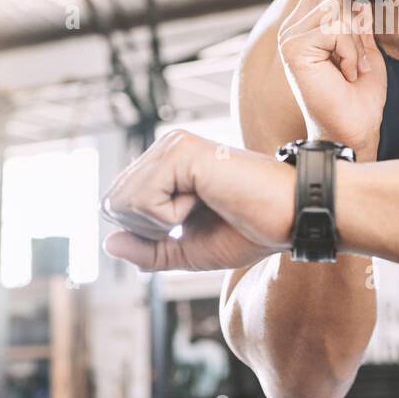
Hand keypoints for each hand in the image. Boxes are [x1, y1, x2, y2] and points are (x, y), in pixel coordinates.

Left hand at [100, 130, 293, 272]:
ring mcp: (172, 145)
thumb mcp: (187, 252)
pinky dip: (170, 217)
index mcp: (165, 165)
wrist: (290, 218)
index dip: (145, 232)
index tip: (190, 224)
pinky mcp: (180, 151)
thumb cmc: (248, 230)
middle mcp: (165, 148)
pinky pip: (143, 200)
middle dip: (149, 229)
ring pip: (122, 202)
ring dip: (161, 223)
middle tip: (196, 218)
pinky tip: (204, 201)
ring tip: (202, 207)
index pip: (117, 206)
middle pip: (112, 204)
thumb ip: (147, 250)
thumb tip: (108, 243)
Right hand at [278, 0, 387, 154]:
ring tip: (351, 70)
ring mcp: (290, 36)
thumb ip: (358, 18)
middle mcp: (294, 27)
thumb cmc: (359, 95)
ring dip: (355, 43)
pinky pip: (334, 28)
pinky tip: (345, 74)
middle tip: (357, 62)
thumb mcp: (364, 47)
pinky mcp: (293, 47)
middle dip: (358, 26)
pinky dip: (349, 52)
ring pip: (336, 10)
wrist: (353, 129)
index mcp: (308, 24)